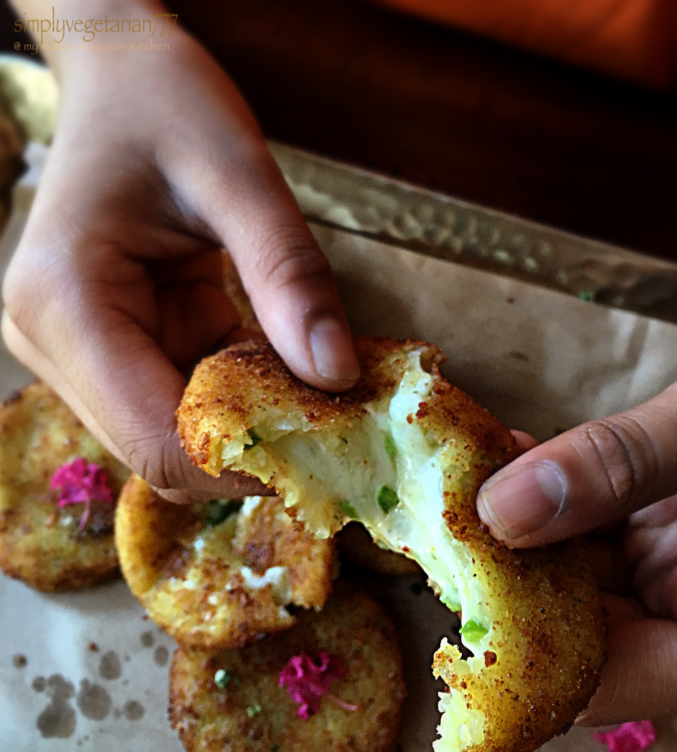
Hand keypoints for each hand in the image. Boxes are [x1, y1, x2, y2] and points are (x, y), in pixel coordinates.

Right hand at [2, 5, 358, 501]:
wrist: (121, 81)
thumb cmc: (164, 103)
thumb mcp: (236, 172)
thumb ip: (288, 273)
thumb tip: (337, 373)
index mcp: (67, 303)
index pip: (156, 437)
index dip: (245, 463)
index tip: (329, 448)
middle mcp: (55, 342)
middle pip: (162, 449)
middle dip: (254, 445)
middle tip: (338, 422)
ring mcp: (80, 351)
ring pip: (175, 432)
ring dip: (251, 420)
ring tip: (317, 385)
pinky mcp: (111, 347)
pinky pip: (183, 396)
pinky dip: (239, 390)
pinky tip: (281, 358)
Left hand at [477, 375, 676, 724]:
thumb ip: (620, 469)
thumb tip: (502, 508)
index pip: (597, 683)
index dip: (516, 649)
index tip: (456, 583)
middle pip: (566, 626)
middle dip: (498, 570)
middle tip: (442, 517)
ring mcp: (661, 575)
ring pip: (562, 571)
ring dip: (508, 523)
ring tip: (460, 476)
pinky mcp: (647, 534)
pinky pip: (578, 526)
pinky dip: (539, 492)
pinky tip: (503, 452)